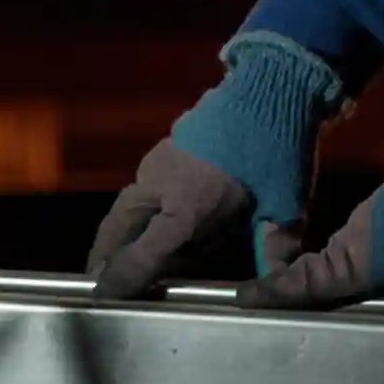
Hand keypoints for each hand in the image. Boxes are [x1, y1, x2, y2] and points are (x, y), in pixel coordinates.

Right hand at [87, 31, 348, 298]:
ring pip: (125, 208)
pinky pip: (139, 189)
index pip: (143, 255)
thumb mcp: (284, 204)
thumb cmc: (277, 151)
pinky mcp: (163, 151)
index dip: (122, 279)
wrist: (269, 89)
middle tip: (99, 277)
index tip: (105, 295)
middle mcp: (160, 187)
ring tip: (116, 254)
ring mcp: (158, 165)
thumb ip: (275, 245)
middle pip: (118, 229)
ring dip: (118, 233)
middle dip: (106, 256)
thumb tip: (277, 276)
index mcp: (187, 208)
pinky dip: (135, 211)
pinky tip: (149, 219)